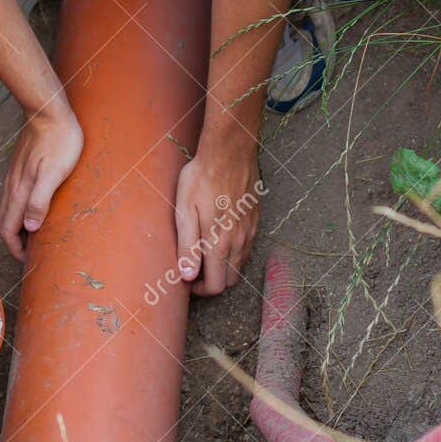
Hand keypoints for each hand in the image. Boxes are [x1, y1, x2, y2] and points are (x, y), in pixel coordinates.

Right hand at [0, 100, 83, 260]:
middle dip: (13, 242)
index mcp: (19, 191)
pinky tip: (33, 210)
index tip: (28, 260)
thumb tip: (29, 227)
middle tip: (30, 253)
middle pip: (3, 223)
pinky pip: (12, 198)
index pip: (7, 230)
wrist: (47, 110)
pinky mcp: (19, 169)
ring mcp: (13, 177)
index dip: (15, 249)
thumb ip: (40, 200)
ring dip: (15, 227)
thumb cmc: (58, 141)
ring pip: (6, 210)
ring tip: (33, 236)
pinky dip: (18, 212)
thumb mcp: (55, 173)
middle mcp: (11, 186)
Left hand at [174, 140, 263, 295]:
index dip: (200, 290)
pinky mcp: (255, 219)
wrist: (229, 152)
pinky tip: (220, 236)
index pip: (216, 285)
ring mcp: (250, 231)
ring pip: (240, 264)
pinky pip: (247, 247)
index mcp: (220, 244)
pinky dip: (234, 252)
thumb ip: (187, 247)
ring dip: (224, 266)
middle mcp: (239, 242)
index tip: (187, 281)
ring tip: (204, 252)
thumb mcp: (185, 211)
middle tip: (194, 268)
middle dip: (213, 281)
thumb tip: (188, 276)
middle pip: (230, 280)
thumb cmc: (202, 178)